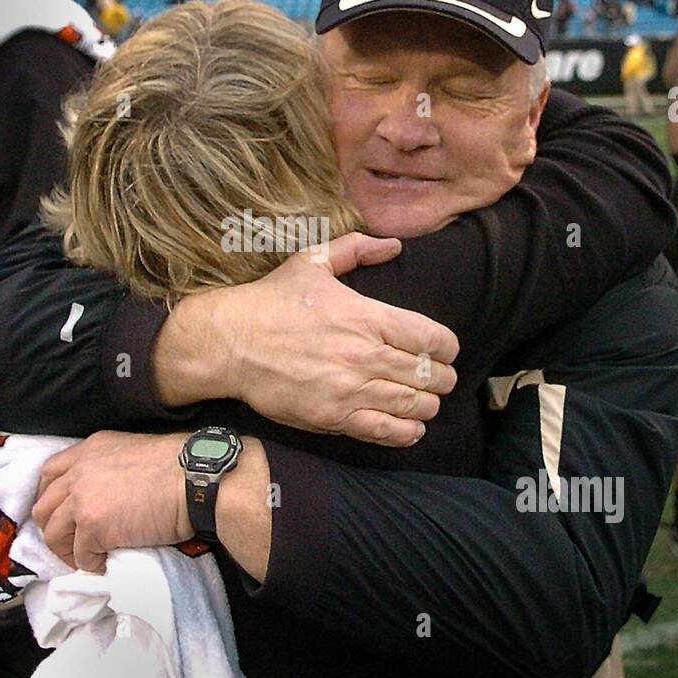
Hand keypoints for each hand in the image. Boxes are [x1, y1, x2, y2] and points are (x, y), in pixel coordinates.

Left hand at [33, 431, 192, 572]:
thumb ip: (111, 469)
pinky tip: (107, 562)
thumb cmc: (181, 468)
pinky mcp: (93, 526)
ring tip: (88, 558)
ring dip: (68, 551)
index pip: (50, 473)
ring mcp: (83, 498)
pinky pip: (81, 555)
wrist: (198, 480)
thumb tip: (108, 497)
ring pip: (53, 534)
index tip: (59, 514)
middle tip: (72, 543)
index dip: (49, 498)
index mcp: (91, 449)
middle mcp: (80, 470)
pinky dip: (92, 564)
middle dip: (53, 529)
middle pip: (43, 506)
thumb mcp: (135, 454)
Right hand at [154, 233, 458, 447]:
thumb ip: (357, 249)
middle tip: (438, 379)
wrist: (230, 342)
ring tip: (424, 400)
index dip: (447, 347)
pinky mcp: (333, 417)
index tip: (443, 351)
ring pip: (414, 405)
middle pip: (431, 375)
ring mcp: (351, 389)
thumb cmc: (271, 301)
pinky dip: (407, 432)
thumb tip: (393, 246)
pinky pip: (386, 431)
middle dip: (442, 378)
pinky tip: (411, 426)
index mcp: (367, 316)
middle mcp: (365, 354)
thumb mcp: (313, 261)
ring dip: (427, 405)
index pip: (434, 339)